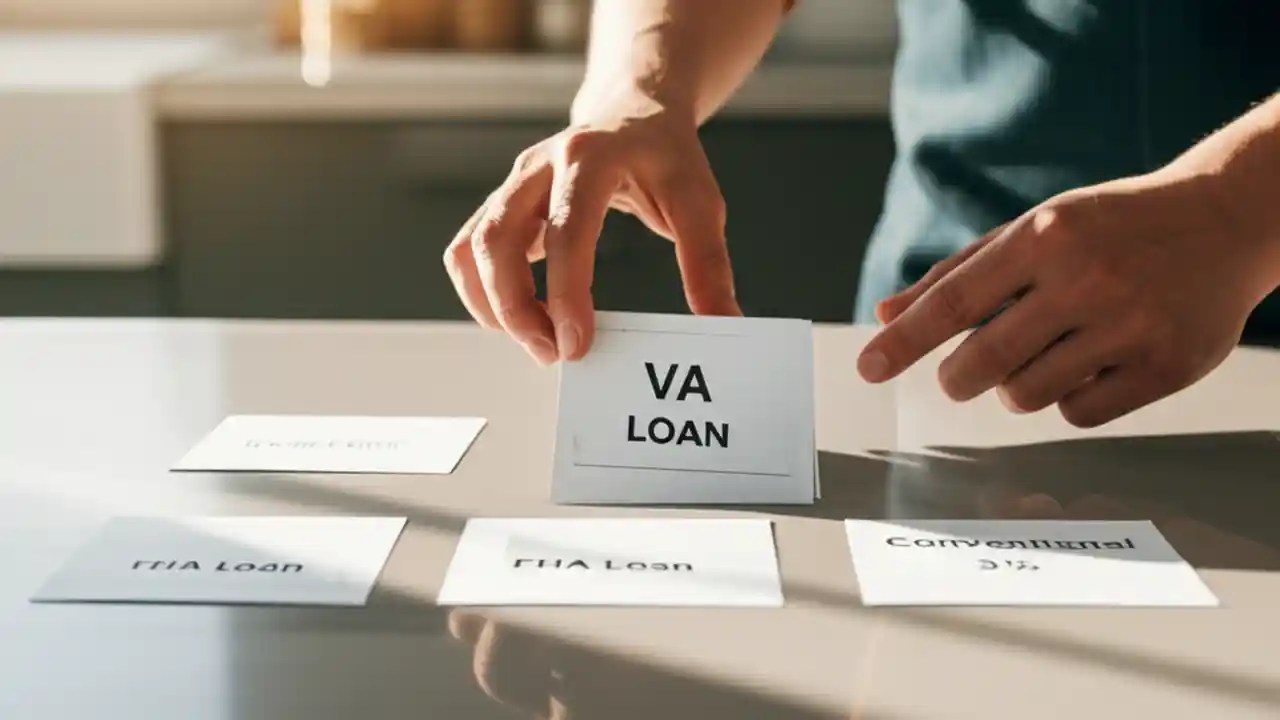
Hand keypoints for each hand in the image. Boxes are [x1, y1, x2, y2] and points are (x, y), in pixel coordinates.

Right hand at [443, 101, 739, 364]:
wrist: (634, 111)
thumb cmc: (665, 157)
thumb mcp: (699, 202)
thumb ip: (708, 264)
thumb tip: (723, 322)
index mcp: (590, 159)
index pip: (565, 230)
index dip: (565, 293)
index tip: (577, 343)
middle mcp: (539, 167)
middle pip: (497, 239)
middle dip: (515, 307)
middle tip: (553, 354)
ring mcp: (512, 184)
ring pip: (473, 248)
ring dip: (493, 305)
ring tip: (537, 342)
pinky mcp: (501, 204)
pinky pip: (468, 251)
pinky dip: (482, 292)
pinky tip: (519, 318)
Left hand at [857, 169, 1279, 426]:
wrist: (1228, 220)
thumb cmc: (1112, 226)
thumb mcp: (1036, 229)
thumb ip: (959, 272)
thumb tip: (888, 313)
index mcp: (1046, 236)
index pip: (954, 301)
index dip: (904, 341)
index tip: (867, 369)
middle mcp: (1087, 279)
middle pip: (982, 363)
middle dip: (956, 379)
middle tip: (959, 376)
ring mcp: (1131, 325)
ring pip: (1026, 395)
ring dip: (1016, 387)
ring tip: (1045, 352)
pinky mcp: (1166, 367)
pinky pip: (1078, 413)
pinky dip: (1068, 398)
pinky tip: (1091, 363)